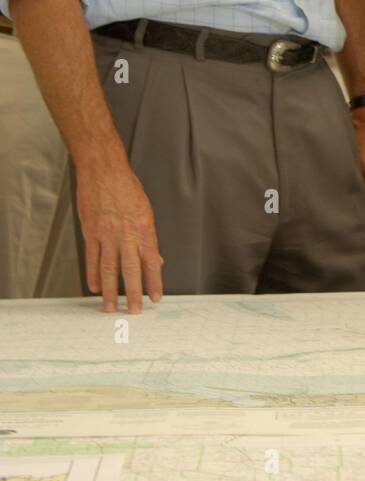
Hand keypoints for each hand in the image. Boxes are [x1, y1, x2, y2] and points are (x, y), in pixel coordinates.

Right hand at [74, 156, 163, 312]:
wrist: (104, 170)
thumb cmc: (127, 188)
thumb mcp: (146, 211)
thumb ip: (150, 238)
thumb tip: (156, 261)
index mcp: (144, 229)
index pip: (151, 262)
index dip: (154, 282)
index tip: (156, 298)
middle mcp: (126, 234)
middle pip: (131, 270)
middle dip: (134, 293)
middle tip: (134, 311)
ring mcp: (107, 234)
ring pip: (109, 268)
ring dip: (110, 291)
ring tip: (110, 307)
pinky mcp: (90, 231)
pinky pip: (92, 258)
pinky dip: (93, 274)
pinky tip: (94, 287)